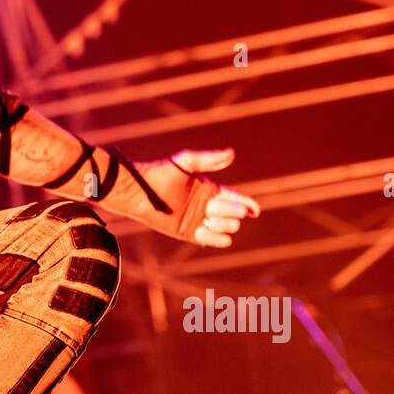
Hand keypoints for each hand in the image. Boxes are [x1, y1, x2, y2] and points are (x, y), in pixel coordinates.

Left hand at [132, 147, 260, 247]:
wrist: (138, 192)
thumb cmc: (161, 174)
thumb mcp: (186, 162)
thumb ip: (209, 159)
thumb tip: (232, 153)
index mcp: (210, 189)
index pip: (236, 199)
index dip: (248, 205)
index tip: (254, 210)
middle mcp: (207, 206)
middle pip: (234, 214)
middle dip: (232, 212)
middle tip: (214, 207)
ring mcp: (199, 220)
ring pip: (226, 228)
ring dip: (224, 225)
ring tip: (208, 218)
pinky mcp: (188, 233)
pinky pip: (209, 240)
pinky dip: (213, 238)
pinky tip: (204, 230)